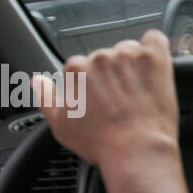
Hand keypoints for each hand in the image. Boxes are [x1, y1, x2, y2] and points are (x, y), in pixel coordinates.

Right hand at [31, 29, 179, 171]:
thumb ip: (46, 98)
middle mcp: (100, 57)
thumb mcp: (61, 126)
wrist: (137, 152)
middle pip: (107, 58)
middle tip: (123, 101)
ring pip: (130, 50)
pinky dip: (155, 50)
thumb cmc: (101, 143)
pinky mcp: (154, 57)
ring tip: (140, 94)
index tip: (104, 101)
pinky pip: (155, 39)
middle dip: (114, 76)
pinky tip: (154, 70)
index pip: (83, 66)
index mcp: (76, 70)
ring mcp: (128, 55)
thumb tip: (37, 81)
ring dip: (134, 66)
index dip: (94, 85)